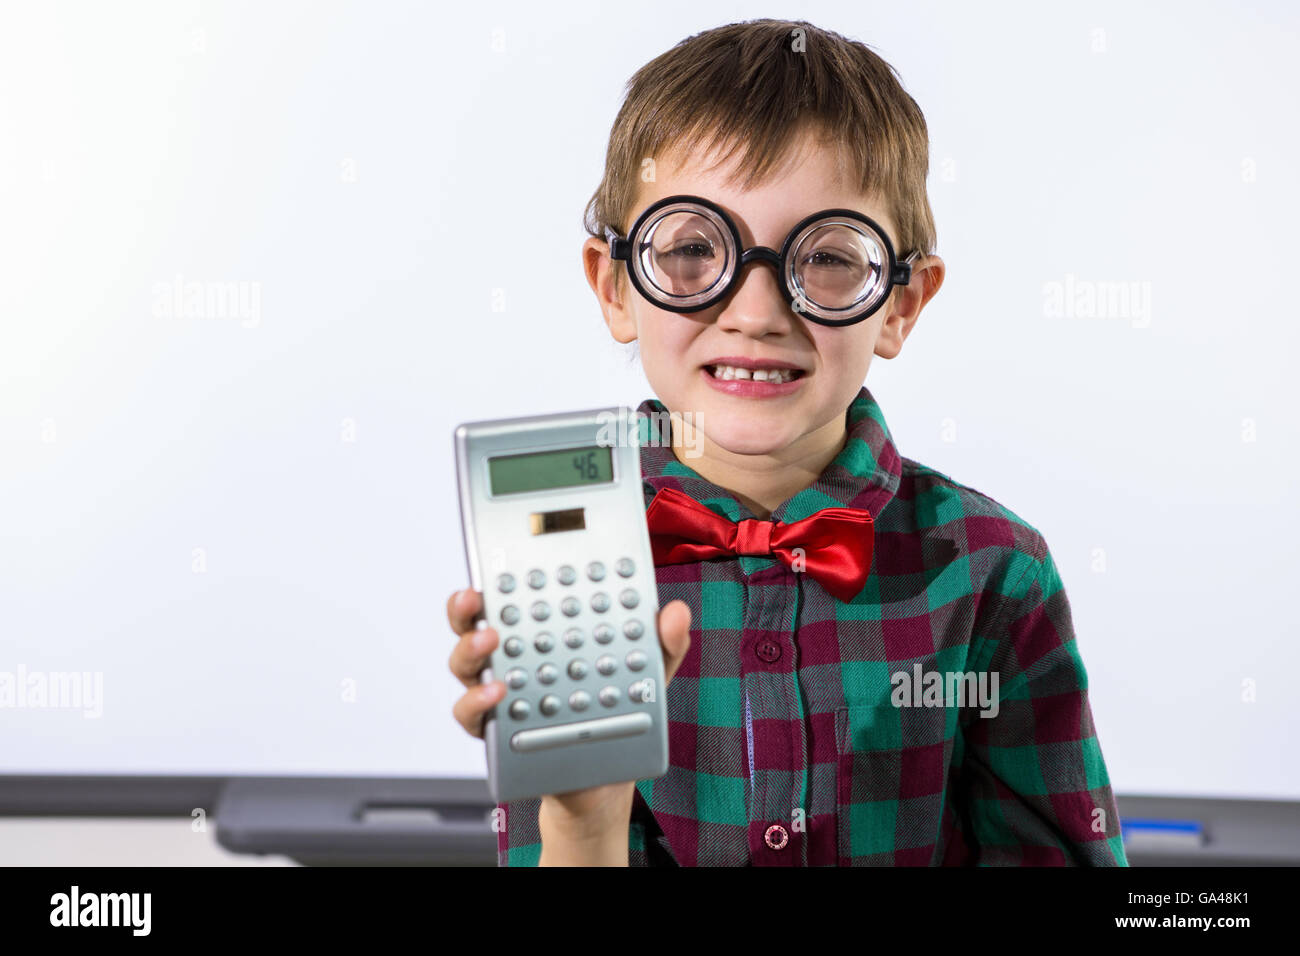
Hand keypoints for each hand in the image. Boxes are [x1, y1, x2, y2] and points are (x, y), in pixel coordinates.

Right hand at [446, 587, 691, 848]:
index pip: (514, 595)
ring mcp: (501, 695)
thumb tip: (675, 612)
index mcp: (543, 633)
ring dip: (469, 650)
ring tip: (490, 641)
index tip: (501, 560)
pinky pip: (472, 717)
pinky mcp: (498, 733)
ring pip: (465, 666)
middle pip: (474, 624)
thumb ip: (663, 642)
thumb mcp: (649, 671)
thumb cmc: (618, 708)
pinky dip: (476, 703)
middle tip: (476, 596)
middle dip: (465, 607)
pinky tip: (496, 695)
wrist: (609, 776)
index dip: (499, 574)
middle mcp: (512, 659)